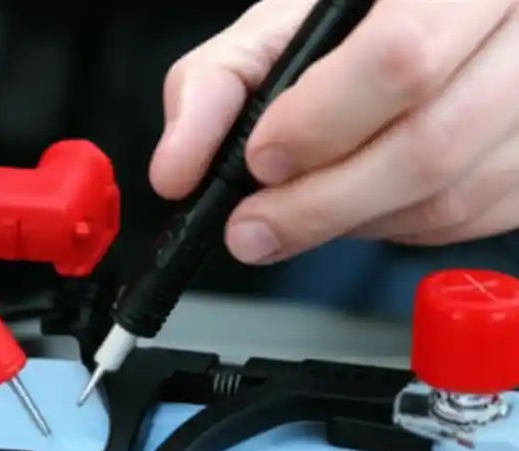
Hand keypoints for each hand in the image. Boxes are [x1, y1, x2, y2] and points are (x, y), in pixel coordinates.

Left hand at [150, 0, 518, 263]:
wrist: (442, 20)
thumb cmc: (363, 13)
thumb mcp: (284, 23)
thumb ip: (217, 84)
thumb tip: (176, 170)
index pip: (400, 58)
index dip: (319, 125)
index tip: (260, 159)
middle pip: (429, 144)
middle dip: (319, 202)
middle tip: (254, 226)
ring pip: (452, 196)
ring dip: (353, 224)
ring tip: (298, 215)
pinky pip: (472, 220)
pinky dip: (398, 230)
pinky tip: (361, 206)